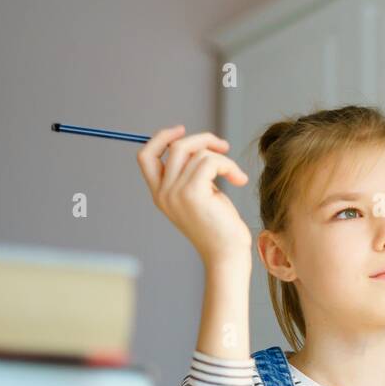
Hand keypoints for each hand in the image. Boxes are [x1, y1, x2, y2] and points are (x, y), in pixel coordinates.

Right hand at [136, 124, 251, 264]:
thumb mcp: (201, 195)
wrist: (226, 254)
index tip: (183, 130)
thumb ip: (193, 173)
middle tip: (224, 147)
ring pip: (197, 152)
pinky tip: (239, 180)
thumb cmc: (219, 227)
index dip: (162, 137)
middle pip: (175, 146)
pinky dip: (228, 165)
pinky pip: (210, 161)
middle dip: (203, 139)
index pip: (145, 155)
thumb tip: (198, 143)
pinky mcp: (193, 193)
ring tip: (235, 174)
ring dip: (221, 157)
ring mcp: (175, 193)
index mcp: (160, 193)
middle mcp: (162, 193)